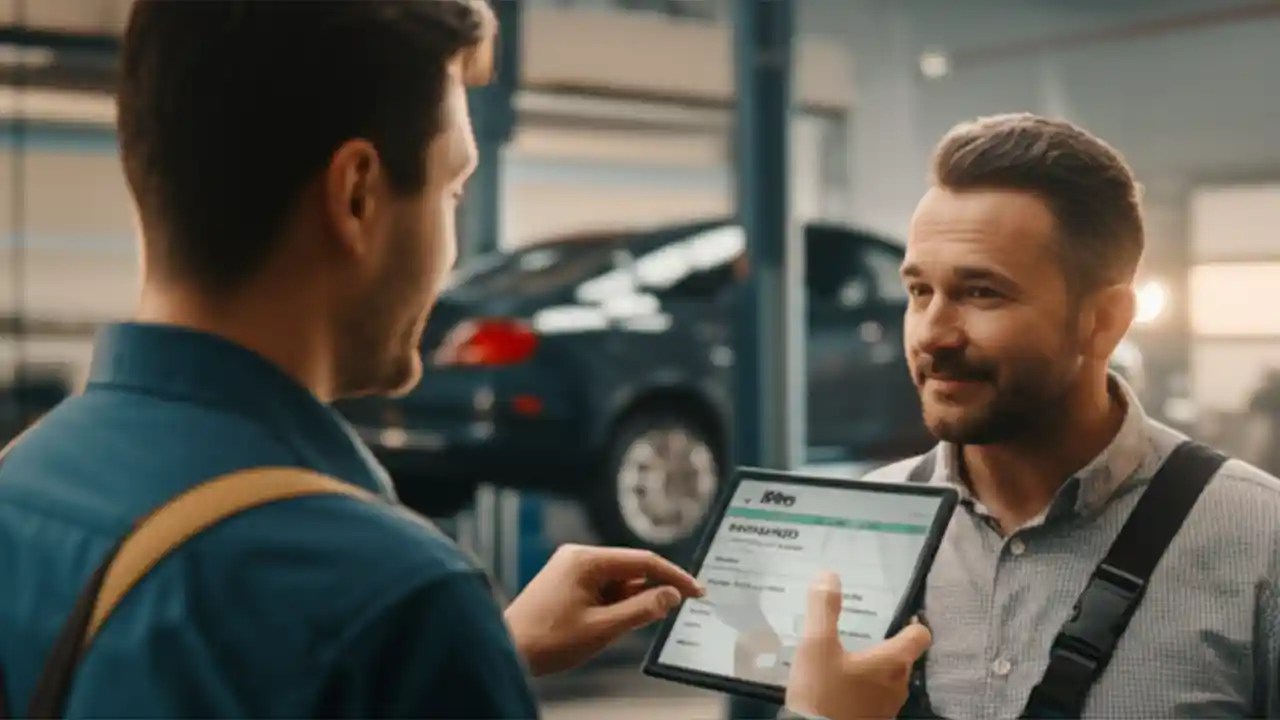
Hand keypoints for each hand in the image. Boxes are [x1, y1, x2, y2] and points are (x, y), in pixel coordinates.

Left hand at [503, 543, 703, 675]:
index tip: (697, 591)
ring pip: (618, 581)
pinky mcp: (567, 581)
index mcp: (587, 560)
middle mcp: (579, 556)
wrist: (507, 649)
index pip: (643, 561)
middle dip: (652, 591)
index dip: (674, 577)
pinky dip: (615, 604)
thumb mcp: (602, 629)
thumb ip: (641, 610)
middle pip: (631, 569)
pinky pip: (603, 588)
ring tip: (618, 629)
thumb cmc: (548, 640)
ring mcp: (571, 568)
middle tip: (673, 611)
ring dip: (631, 602)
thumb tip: (671, 595)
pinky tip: (612, 624)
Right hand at [786, 572, 930, 719]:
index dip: (913, 624)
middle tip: (863, 634)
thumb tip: (829, 575)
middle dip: (886, 646)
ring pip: (888, 681)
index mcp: (892, 662)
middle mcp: (898, 686)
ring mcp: (887, 709)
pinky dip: (863, 690)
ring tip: (848, 660)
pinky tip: (840, 688)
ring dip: (873, 670)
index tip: (899, 616)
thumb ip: (824, 608)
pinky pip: (874, 699)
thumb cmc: (823, 692)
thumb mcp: (816, 645)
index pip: (920, 636)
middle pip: (903, 658)